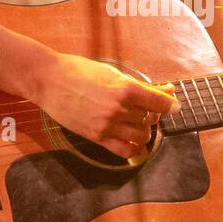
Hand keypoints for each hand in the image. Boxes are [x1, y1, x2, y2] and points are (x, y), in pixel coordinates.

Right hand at [32, 52, 178, 158]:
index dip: (170, 105)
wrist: (48, 80)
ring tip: (135, 121)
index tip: (174, 106)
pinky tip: (130, 139)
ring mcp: (107, 125)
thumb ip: (140, 85)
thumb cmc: (79, 70)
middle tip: (145, 108)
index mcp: (125, 89)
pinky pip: (125, 151)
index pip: (160, 103)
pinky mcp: (96, 137)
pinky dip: (133, 148)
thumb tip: (167, 90)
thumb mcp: (112, 72)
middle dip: (152, 114)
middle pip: (151, 119)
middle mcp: (118, 109)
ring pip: (142, 136)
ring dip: (144, 130)